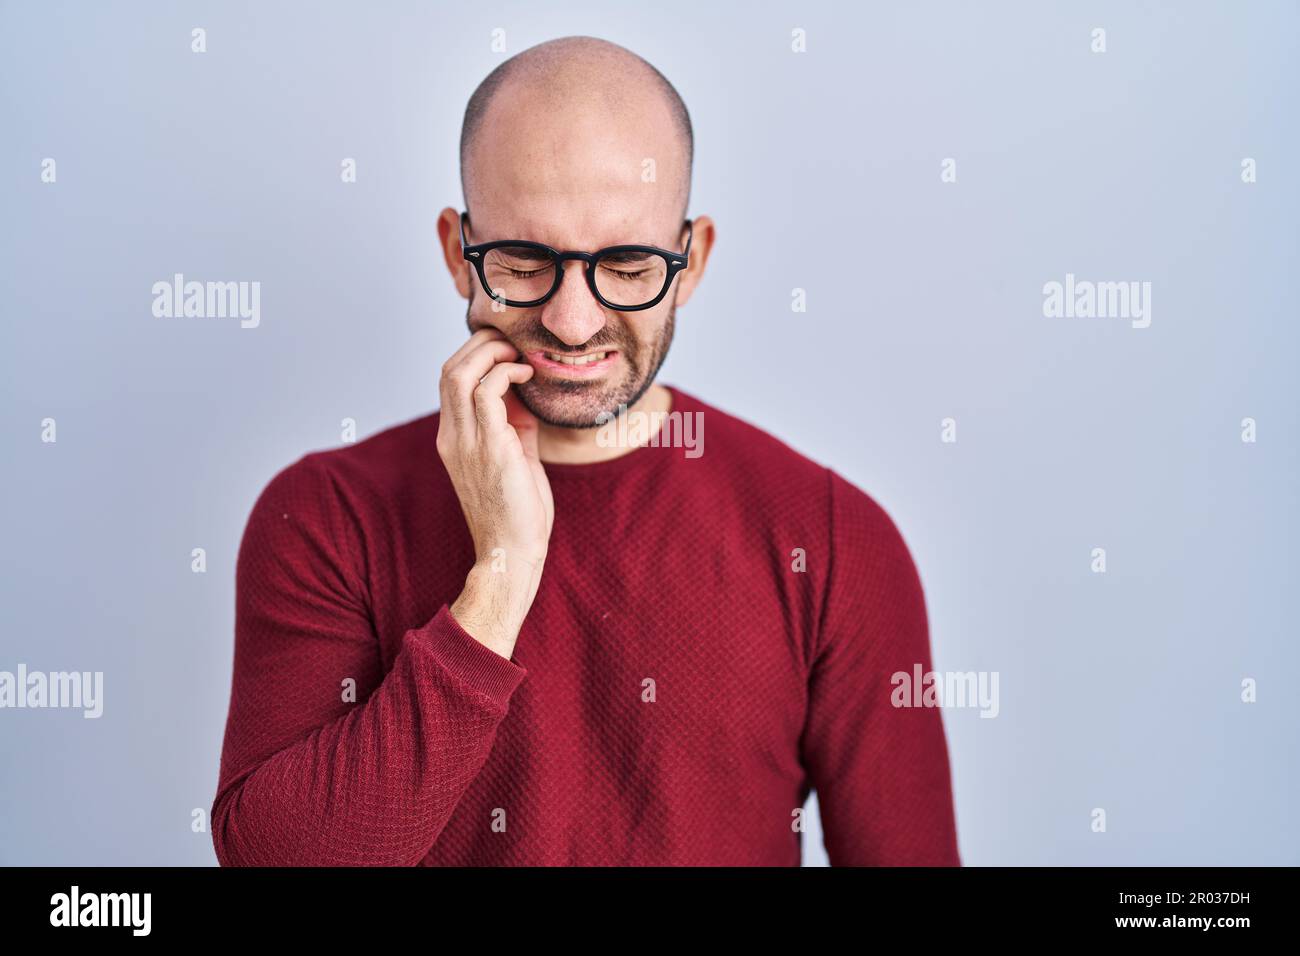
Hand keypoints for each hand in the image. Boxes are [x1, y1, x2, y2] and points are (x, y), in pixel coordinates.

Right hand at [436, 329, 553, 655]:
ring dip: (491, 353)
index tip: (508, 350)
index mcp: (453, 438)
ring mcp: (466, 442)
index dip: (476, 354)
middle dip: (480, 345)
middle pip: (449, 369)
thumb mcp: (513, 455)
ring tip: (518, 355)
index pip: (450, 379)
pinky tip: (526, 377)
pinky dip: (505, 374)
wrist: (512, 552)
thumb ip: (514, 422)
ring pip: (460, 374)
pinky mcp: (489, 448)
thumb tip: (525, 390)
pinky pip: (485, 393)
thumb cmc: (517, 509)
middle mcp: (452, 436)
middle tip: (513, 342)